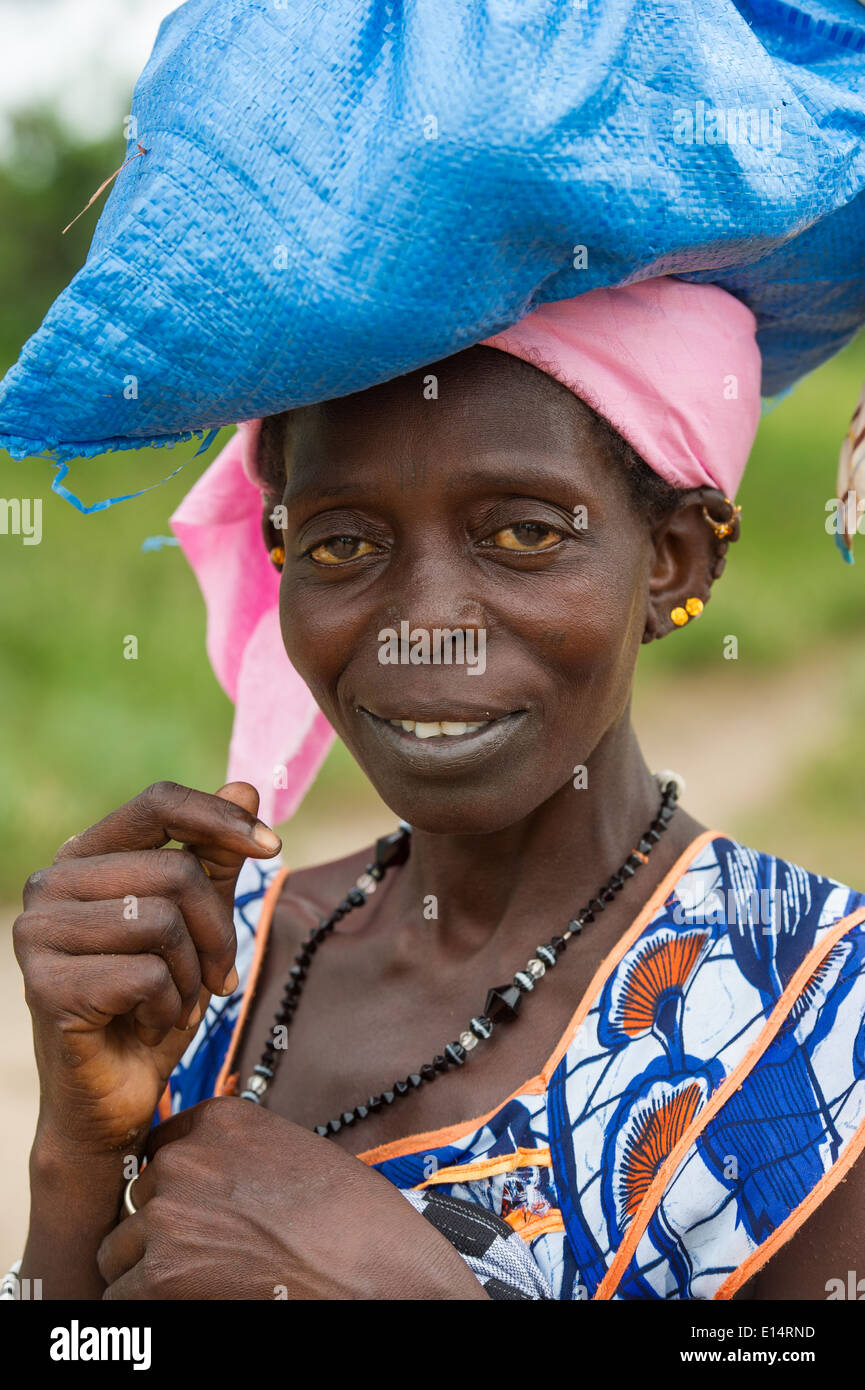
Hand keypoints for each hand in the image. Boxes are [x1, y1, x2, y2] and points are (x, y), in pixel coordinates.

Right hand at [13, 780, 280, 1154]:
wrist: (113, 1100)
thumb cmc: (153, 1004)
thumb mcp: (198, 926)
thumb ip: (216, 858)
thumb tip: (246, 785)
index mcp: (84, 856)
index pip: (158, 802)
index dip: (221, 818)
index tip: (273, 847)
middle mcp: (51, 884)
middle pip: (175, 871)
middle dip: (218, 931)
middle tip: (218, 978)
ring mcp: (39, 933)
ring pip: (164, 922)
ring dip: (192, 975)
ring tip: (175, 1003)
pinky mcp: (46, 985)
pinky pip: (147, 975)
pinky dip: (168, 1008)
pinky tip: (146, 1026)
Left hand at [97, 1097, 487, 1300]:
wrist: (377, 1271)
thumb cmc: (354, 1219)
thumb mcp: (294, 1152)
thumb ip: (239, 1155)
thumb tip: (207, 1179)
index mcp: (222, 1119)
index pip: (161, 1146)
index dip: (176, 1184)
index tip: (196, 1210)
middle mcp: (187, 1158)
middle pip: (139, 1197)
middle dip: (162, 1227)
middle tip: (208, 1254)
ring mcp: (169, 1214)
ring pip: (120, 1247)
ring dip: (147, 1266)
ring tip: (198, 1280)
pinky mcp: (161, 1273)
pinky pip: (121, 1292)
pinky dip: (147, 1304)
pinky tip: (191, 1302)